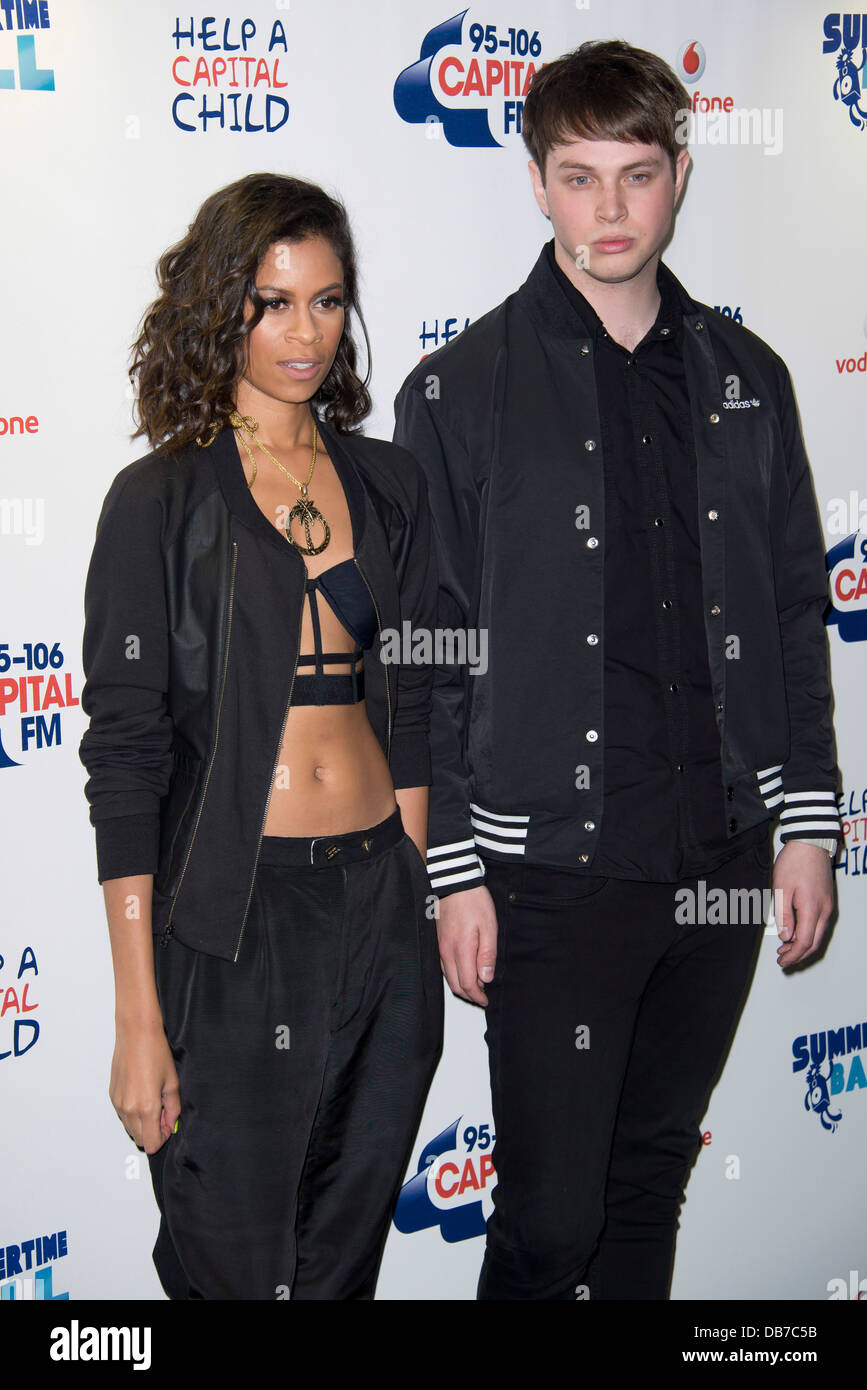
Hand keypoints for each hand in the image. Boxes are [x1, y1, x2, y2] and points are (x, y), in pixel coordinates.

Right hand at [110, 1019, 180, 1153]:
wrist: (135, 1033)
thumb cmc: (155, 1052)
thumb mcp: (172, 1082)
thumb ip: (173, 1108)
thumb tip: (170, 1123)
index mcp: (146, 1107)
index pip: (151, 1143)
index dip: (162, 1138)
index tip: (168, 1126)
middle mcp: (129, 1109)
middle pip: (139, 1139)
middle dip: (153, 1132)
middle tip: (163, 1113)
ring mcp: (118, 1103)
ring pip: (130, 1128)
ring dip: (142, 1123)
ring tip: (154, 1101)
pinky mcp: (112, 1096)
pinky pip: (123, 1115)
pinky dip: (133, 1113)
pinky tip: (142, 1095)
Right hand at [437, 884, 497, 1005]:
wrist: (454, 882)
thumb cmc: (473, 902)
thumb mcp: (489, 926)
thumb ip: (487, 954)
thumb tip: (486, 978)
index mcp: (461, 950)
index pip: (467, 984)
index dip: (477, 996)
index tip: (486, 999)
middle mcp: (446, 952)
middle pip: (455, 984)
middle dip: (469, 995)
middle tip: (482, 996)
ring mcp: (439, 947)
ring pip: (448, 977)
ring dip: (461, 985)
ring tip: (476, 985)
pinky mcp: (437, 941)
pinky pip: (443, 966)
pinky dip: (454, 974)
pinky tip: (463, 970)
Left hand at [772, 841, 834, 966]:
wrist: (811, 844)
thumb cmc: (795, 862)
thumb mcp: (781, 889)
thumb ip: (783, 915)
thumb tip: (786, 937)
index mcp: (812, 909)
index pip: (804, 942)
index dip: (793, 955)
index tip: (782, 961)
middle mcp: (824, 911)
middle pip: (814, 943)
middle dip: (798, 955)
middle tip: (782, 959)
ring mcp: (827, 907)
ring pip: (818, 935)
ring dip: (803, 945)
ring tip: (786, 948)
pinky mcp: (826, 902)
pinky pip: (819, 925)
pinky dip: (808, 934)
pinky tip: (795, 933)